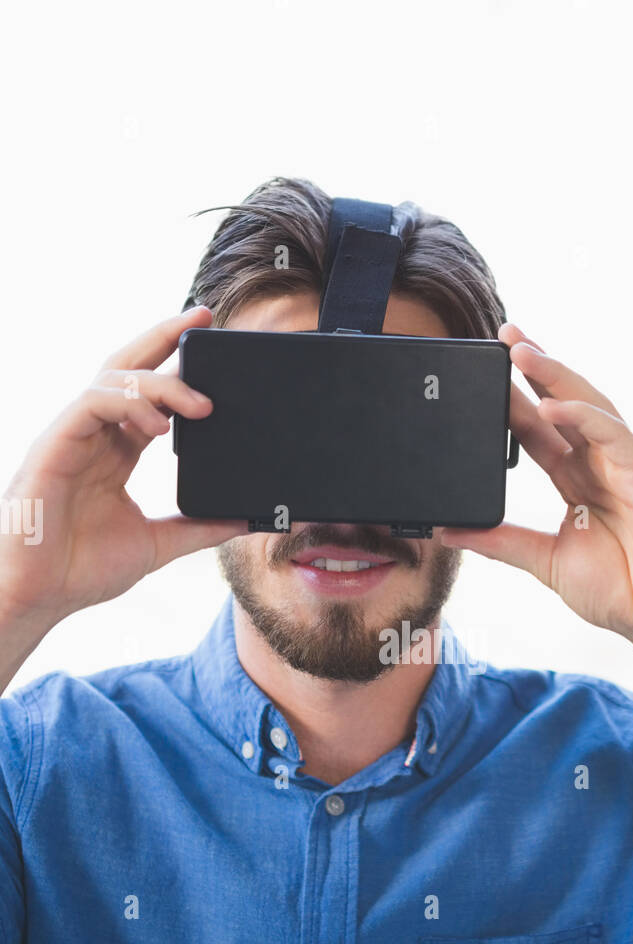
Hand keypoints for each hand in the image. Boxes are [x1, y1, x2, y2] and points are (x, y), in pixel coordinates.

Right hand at [0, 305, 245, 635]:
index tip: (215, 345)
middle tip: (205, 316)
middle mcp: (95, 434)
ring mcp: (73, 434)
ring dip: (161, 383)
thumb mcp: (159, 543)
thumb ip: (200, 527)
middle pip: (129, 367)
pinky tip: (159, 425)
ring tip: (200, 404)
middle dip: (165, 337)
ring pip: (114, 379)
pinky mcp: (55, 442)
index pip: (150, 394)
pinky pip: (93, 402)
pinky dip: (128, 404)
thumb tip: (246, 519)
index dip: (178, 366)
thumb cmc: (82, 568)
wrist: (41, 594)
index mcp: (117, 450)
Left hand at [441, 324, 632, 671]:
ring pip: (592, 408)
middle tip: (504, 335)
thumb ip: (501, 542)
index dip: (516, 398)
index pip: (542, 429)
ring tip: (523, 352)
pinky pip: (616, 438)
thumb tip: (450, 530)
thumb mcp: (544, 562)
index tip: (485, 369)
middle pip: (567, 404)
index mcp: (579, 481)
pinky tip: (555, 405)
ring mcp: (628, 468)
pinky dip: (585, 418)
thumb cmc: (620, 593)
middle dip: (537, 369)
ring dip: (558, 378)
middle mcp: (603, 466)